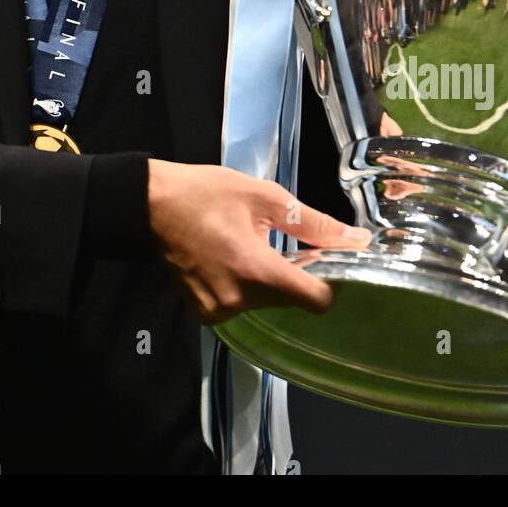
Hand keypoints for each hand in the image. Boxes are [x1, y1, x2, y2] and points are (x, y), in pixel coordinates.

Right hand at [146, 158, 370, 324]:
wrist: (149, 205)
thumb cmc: (207, 194)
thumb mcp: (264, 197)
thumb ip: (314, 223)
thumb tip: (358, 240)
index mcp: (257, 271)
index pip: (318, 300)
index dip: (333, 281)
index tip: (330, 260)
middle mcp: (239, 300)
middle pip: (292, 300)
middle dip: (297, 273)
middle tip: (284, 241)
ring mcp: (219, 311)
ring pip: (267, 303)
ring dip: (269, 279)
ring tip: (251, 245)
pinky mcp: (205, 313)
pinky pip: (242, 304)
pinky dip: (245, 286)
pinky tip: (231, 259)